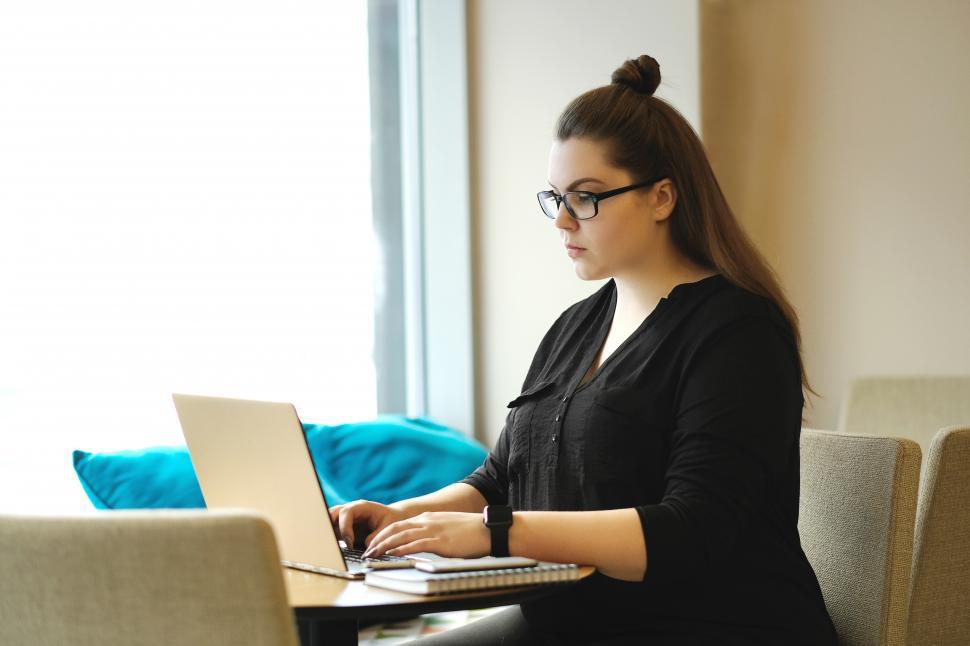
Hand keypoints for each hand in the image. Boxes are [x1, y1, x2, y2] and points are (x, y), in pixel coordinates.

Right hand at [328, 499, 408, 548]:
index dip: (344, 528)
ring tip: (327, 547)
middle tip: (330, 544)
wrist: (391, 518)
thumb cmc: (390, 520)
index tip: (349, 543)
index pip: (345, 513)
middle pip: (331, 513)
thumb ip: (376, 537)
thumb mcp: (387, 528)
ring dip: (327, 533)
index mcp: (360, 507)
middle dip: (328, 527)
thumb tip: (365, 550)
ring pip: (328, 521)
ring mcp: (344, 518)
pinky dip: (329, 539)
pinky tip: (330, 550)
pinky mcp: (343, 527)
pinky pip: (332, 531)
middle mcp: (349, 510)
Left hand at [361, 511, 489, 558]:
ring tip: (372, 554)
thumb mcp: (447, 527)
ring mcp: (433, 530)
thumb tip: (423, 542)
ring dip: (384, 546)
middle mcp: (427, 521)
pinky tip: (392, 554)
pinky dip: (401, 549)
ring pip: (401, 536)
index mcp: (428, 517)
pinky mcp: (440, 542)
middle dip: (378, 540)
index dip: (383, 534)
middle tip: (366, 550)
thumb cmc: (471, 531)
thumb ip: (433, 532)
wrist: (488, 529)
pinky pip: (415, 544)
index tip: (373, 544)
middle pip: (395, 528)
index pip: (399, 524)